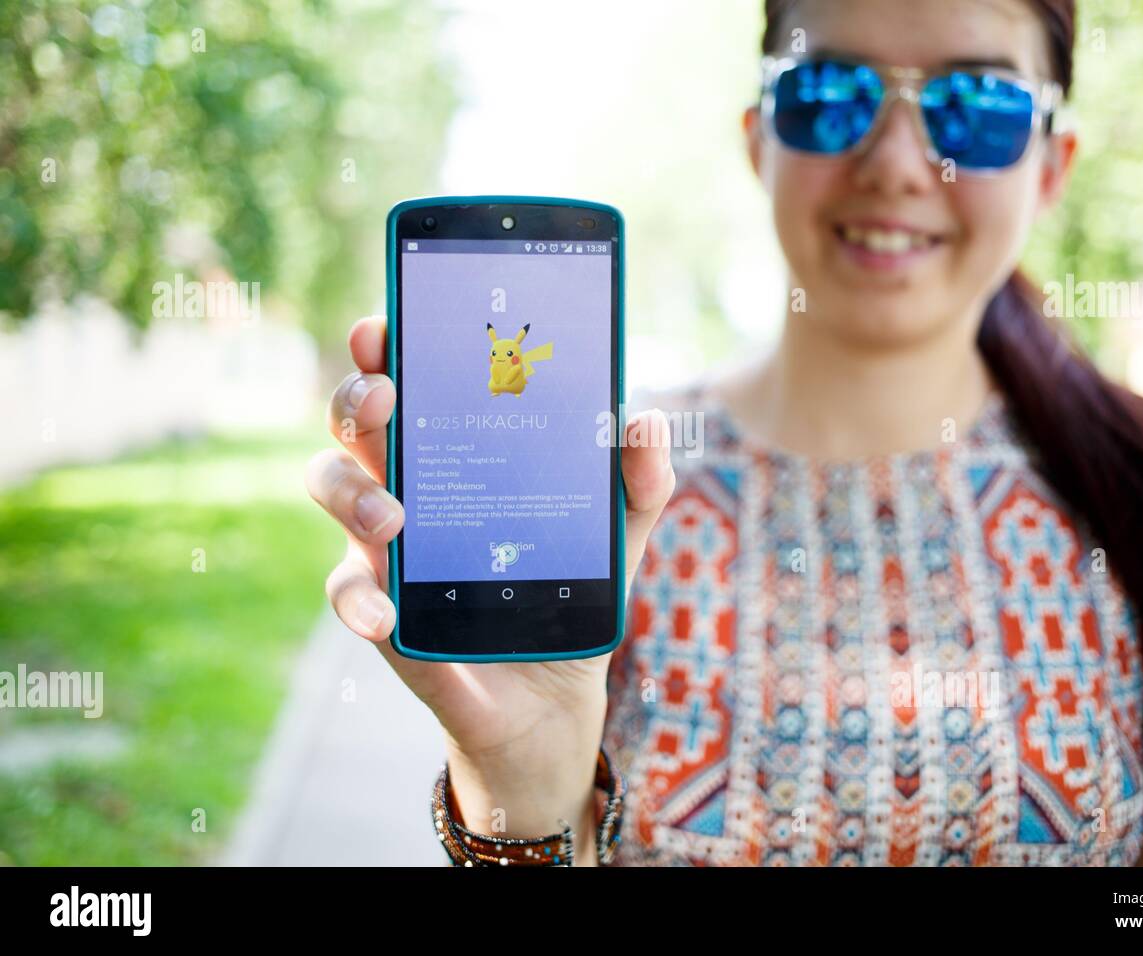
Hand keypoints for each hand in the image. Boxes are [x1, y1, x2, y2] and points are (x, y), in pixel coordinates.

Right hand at [305, 315, 674, 851]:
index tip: (388, 323)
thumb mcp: (618, 533)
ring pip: (333, 490)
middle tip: (385, 399)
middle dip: (356, 397)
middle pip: (357, 421)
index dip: (389, 346)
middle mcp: (411, 482)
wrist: (556, 692)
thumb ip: (637, 480)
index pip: (415, 380)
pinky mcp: (384, 608)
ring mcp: (388, 545)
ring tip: (392, 520)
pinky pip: (348, 593)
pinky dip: (361, 600)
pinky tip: (385, 613)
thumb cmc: (571, 588)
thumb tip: (642, 417)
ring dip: (352, 493)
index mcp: (460, 448)